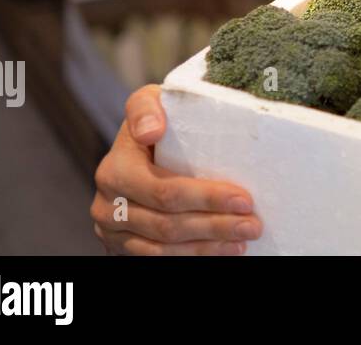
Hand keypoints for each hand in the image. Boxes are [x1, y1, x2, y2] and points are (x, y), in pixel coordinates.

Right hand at [91, 85, 261, 254]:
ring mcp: (111, 231)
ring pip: (164, 248)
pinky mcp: (119, 247)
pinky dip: (193, 255)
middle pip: (169, 224)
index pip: (166, 191)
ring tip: (244, 239)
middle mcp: (107, 204)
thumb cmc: (156, 120)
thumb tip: (151, 131)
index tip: (244, 199)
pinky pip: (157, 258)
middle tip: (253, 225)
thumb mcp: (149, 101)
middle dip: (216, 226)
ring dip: (209, 246)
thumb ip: (147, 107)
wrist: (139, 143)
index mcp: (115, 169)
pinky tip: (222, 250)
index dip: (207, 198)